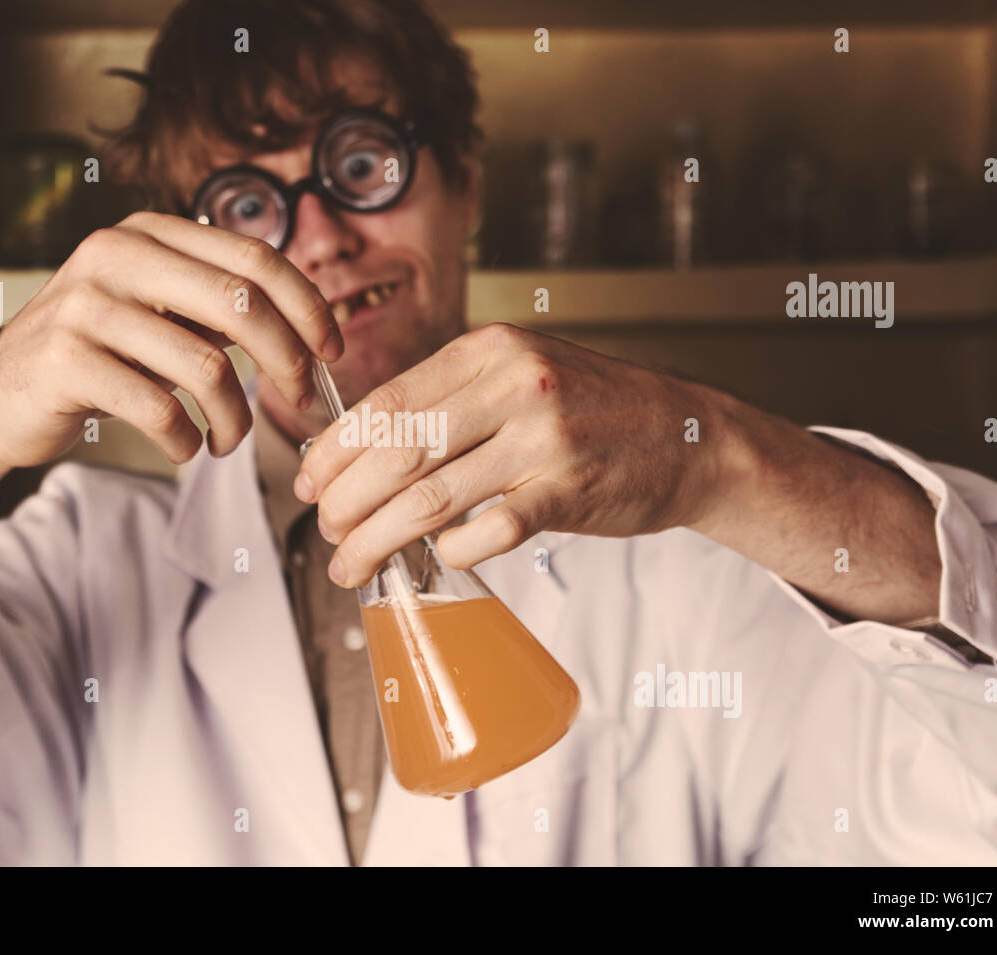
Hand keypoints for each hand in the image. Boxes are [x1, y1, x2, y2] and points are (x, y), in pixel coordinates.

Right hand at [0, 211, 342, 474]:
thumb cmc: (95, 360)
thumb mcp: (156, 314)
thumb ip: (215, 305)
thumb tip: (308, 326)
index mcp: (147, 232)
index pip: (253, 258)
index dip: (307, 305)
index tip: (332, 351)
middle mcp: (113, 254)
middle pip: (241, 304)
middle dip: (287, 360)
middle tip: (300, 400)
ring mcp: (84, 305)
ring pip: (206, 366)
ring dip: (234, 417)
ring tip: (227, 440)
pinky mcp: (63, 361)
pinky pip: (160, 408)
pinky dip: (187, 439)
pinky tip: (186, 447)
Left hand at [296, 322, 735, 586]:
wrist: (688, 434)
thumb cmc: (593, 408)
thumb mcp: (522, 371)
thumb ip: (452, 396)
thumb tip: (364, 445)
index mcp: (491, 350)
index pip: (387, 402)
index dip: (336, 449)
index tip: (308, 480)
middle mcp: (515, 386)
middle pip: (398, 452)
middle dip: (346, 501)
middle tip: (326, 530)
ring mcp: (544, 440)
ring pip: (432, 498)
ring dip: (378, 538)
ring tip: (351, 562)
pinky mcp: (570, 492)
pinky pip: (491, 529)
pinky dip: (452, 549)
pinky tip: (433, 558)